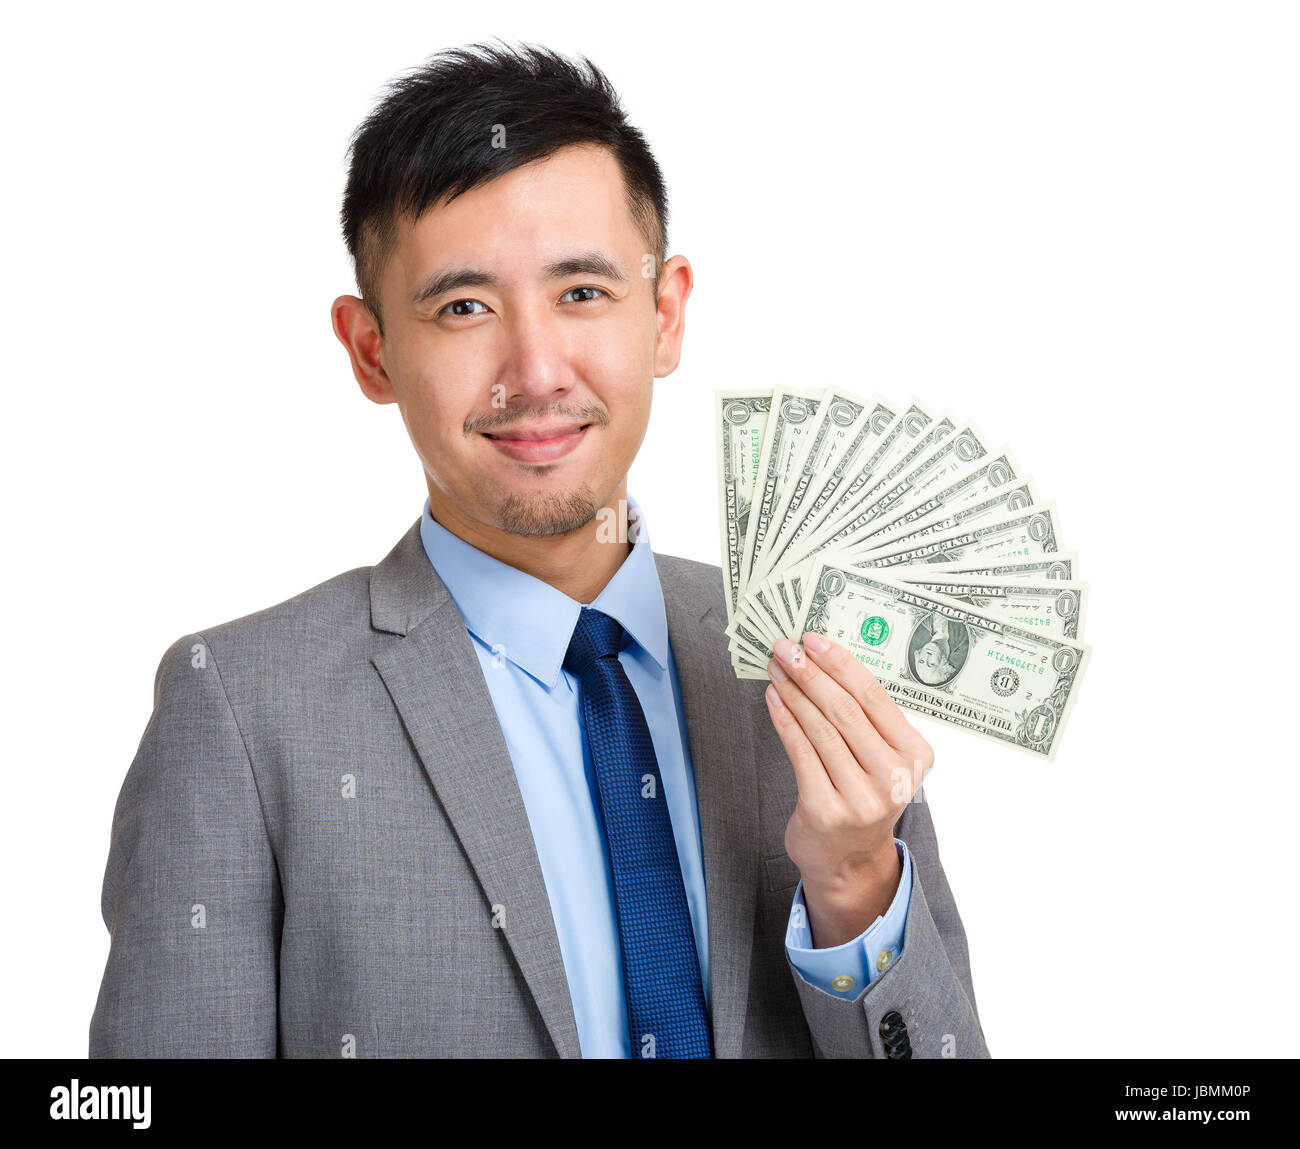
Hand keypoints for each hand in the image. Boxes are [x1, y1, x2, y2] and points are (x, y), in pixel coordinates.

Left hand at [765, 632, 933, 947]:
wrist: (849, 860)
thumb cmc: (862, 794)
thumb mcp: (881, 758)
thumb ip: (867, 718)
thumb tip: (824, 659)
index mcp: (916, 756)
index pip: (875, 697)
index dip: (840, 664)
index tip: (814, 639)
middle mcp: (892, 778)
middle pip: (845, 710)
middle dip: (811, 673)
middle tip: (786, 648)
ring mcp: (860, 798)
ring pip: (820, 729)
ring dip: (794, 693)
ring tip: (776, 669)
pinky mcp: (825, 811)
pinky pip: (800, 753)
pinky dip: (784, 721)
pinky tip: (774, 700)